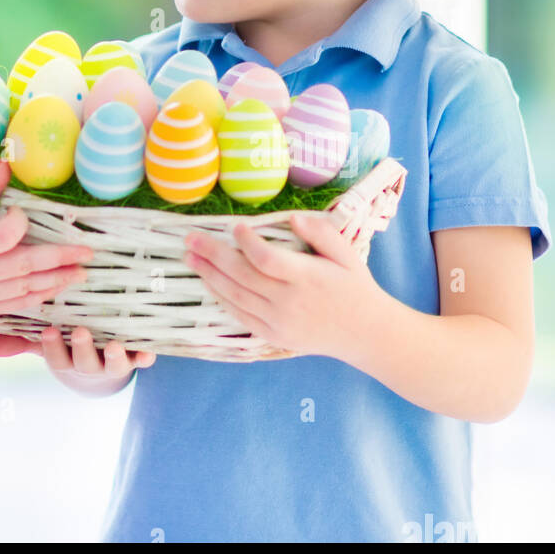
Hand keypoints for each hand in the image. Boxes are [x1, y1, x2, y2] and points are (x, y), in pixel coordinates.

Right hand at [0, 160, 92, 314]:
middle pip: (25, 266)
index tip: (24, 213)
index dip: (21, 223)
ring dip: (56, 281)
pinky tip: (56, 290)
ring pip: (25, 289)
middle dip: (60, 258)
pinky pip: (14, 306)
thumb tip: (9, 166)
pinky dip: (37, 298)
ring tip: (82, 273)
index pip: (5, 235)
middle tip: (88, 252)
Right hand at [0, 325, 153, 394]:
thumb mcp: (43, 343)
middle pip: (84, 362)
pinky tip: (149, 351)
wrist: (100, 365)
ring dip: (115, 356)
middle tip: (80, 331)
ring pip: (114, 364)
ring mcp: (112, 363)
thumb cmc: (67, 345)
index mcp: (66, 361)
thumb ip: (20, 342)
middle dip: (82, 349)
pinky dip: (145, 357)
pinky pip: (142, 361)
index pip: (56, 358)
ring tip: (115, 345)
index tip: (48, 331)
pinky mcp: (135, 358)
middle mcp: (89, 364)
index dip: (53, 347)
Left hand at [184, 213, 384, 360]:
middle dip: (212, 254)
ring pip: (235, 296)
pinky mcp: (272, 336)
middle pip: (242, 276)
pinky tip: (208, 282)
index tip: (234, 226)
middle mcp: (289, 301)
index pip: (267, 258)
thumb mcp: (346, 254)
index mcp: (307, 277)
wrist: (365, 333)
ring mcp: (278, 322)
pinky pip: (240, 315)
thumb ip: (321, 233)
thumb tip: (293, 217)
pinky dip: (221, 298)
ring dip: (209, 275)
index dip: (247, 242)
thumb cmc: (354, 286)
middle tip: (190, 238)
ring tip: (190, 257)